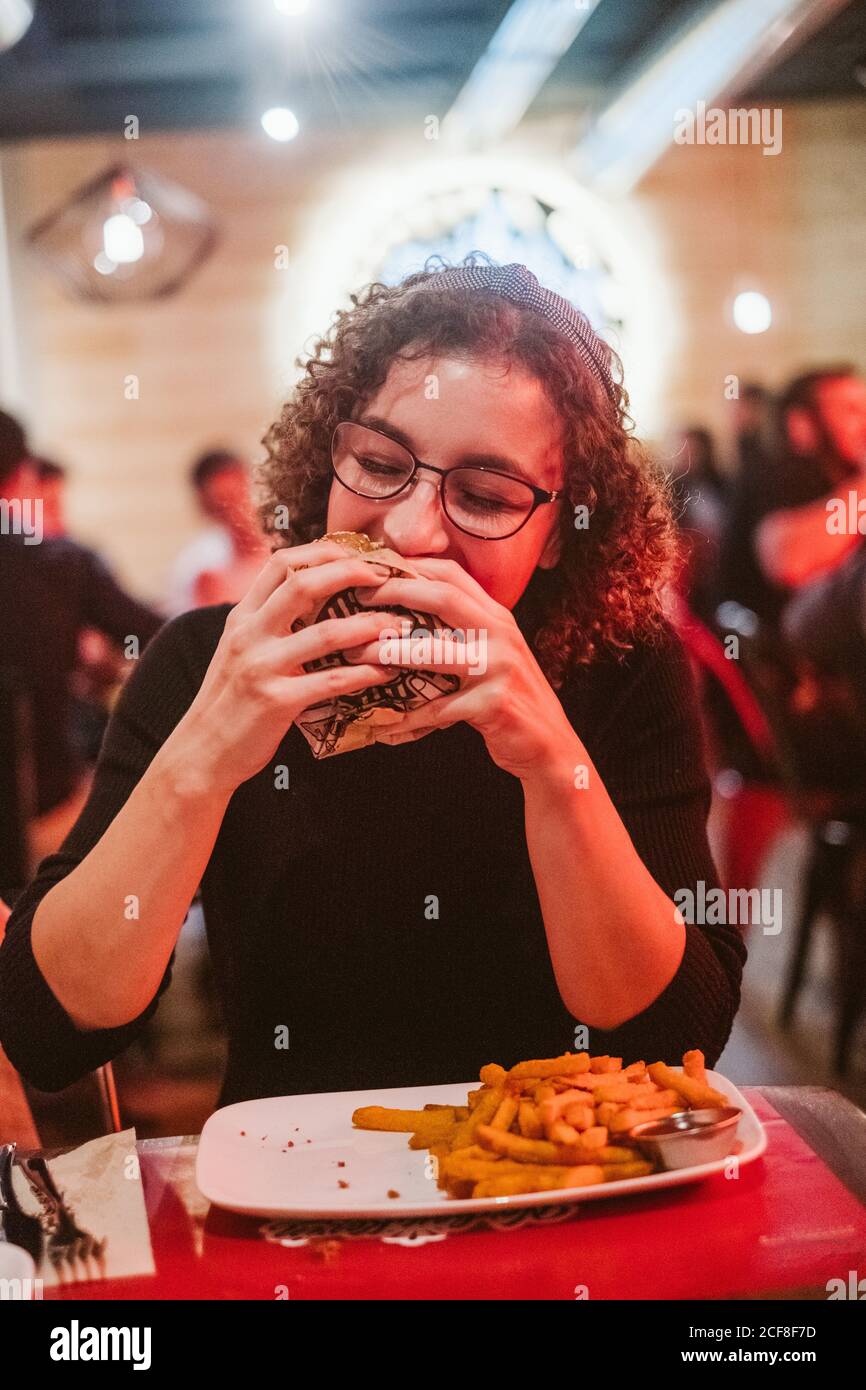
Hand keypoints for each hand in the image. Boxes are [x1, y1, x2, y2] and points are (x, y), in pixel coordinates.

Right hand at [171, 541, 394, 794]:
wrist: (202, 752)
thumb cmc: (230, 701)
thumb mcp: (239, 649)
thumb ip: (267, 621)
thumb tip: (311, 594)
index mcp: (242, 616)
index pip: (280, 562)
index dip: (323, 551)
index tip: (357, 555)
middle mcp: (249, 634)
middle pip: (303, 583)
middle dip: (350, 572)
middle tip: (384, 577)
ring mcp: (261, 667)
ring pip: (326, 633)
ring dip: (369, 626)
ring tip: (396, 625)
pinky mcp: (277, 702)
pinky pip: (331, 680)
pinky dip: (364, 673)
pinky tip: (384, 671)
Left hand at [344, 557, 581, 779]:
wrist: (549, 744)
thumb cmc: (509, 698)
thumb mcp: (494, 653)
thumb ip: (463, 630)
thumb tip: (408, 616)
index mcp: (497, 617)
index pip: (452, 574)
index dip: (411, 566)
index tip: (373, 568)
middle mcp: (500, 634)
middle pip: (443, 598)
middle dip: (396, 592)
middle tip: (357, 598)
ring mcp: (499, 667)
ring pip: (433, 651)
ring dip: (388, 653)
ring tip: (354, 656)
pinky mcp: (493, 704)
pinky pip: (439, 708)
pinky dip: (407, 718)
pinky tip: (382, 724)